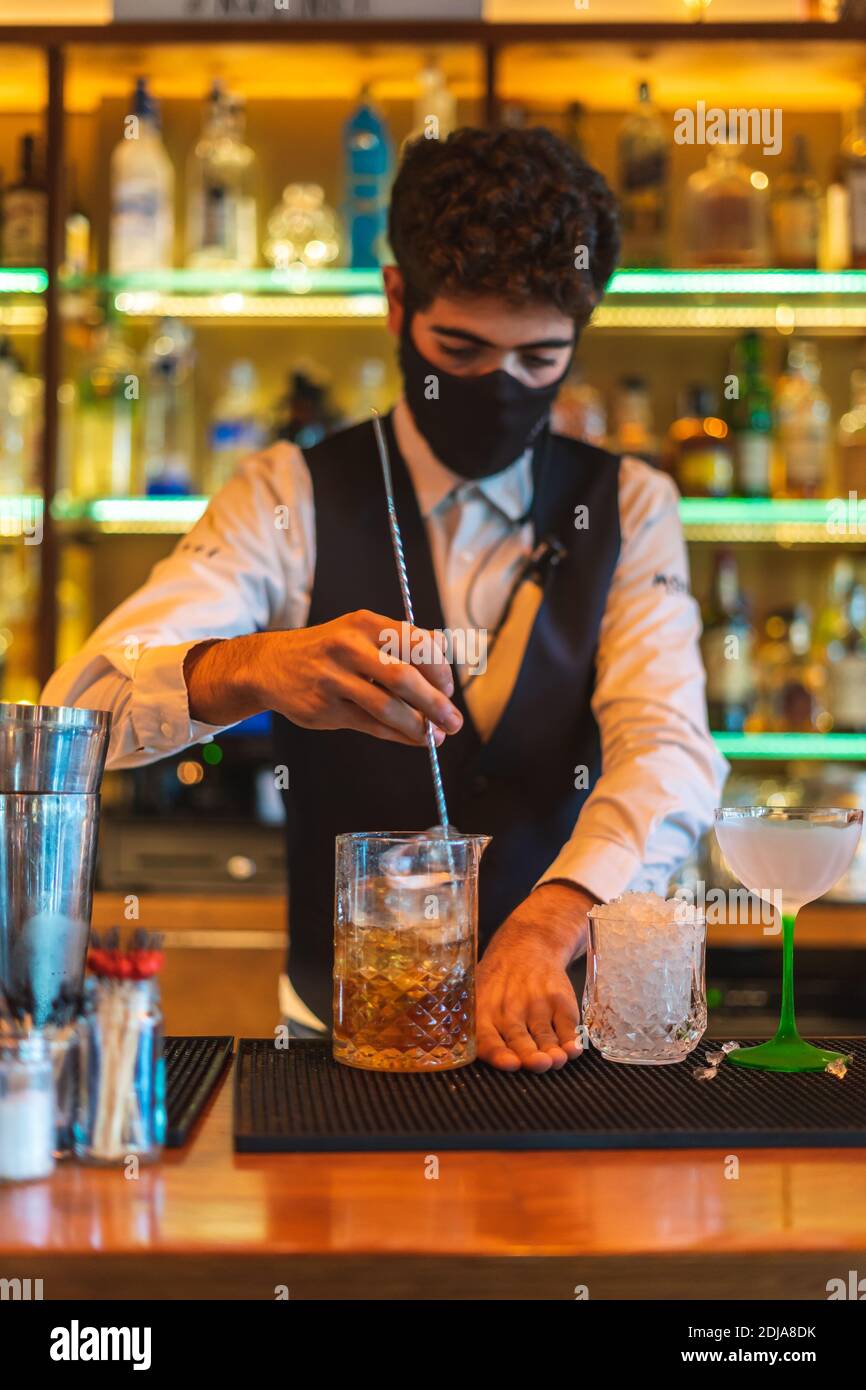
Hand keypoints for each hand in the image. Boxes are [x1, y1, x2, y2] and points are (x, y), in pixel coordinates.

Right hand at [185, 611, 462, 746]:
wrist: (270, 665)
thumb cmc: (328, 650)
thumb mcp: (360, 633)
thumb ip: (401, 644)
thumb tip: (443, 664)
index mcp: (365, 623)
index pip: (418, 644)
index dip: (440, 671)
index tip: (448, 689)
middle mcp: (349, 647)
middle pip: (405, 678)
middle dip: (436, 704)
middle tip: (453, 721)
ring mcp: (334, 679)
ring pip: (388, 707)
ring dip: (418, 727)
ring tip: (435, 738)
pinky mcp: (324, 707)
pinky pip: (370, 725)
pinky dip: (397, 735)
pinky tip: (413, 740)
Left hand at [476, 882, 591, 1072]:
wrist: (527, 946)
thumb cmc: (497, 982)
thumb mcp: (473, 995)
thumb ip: (462, 1025)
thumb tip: (433, 1050)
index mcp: (485, 1012)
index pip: (487, 1038)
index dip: (498, 1053)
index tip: (510, 1063)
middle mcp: (511, 1008)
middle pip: (520, 1039)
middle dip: (530, 1054)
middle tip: (538, 1063)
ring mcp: (537, 1003)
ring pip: (545, 1035)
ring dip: (552, 1050)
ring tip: (557, 1059)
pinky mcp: (559, 1000)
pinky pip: (567, 1023)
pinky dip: (571, 1038)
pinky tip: (573, 1048)